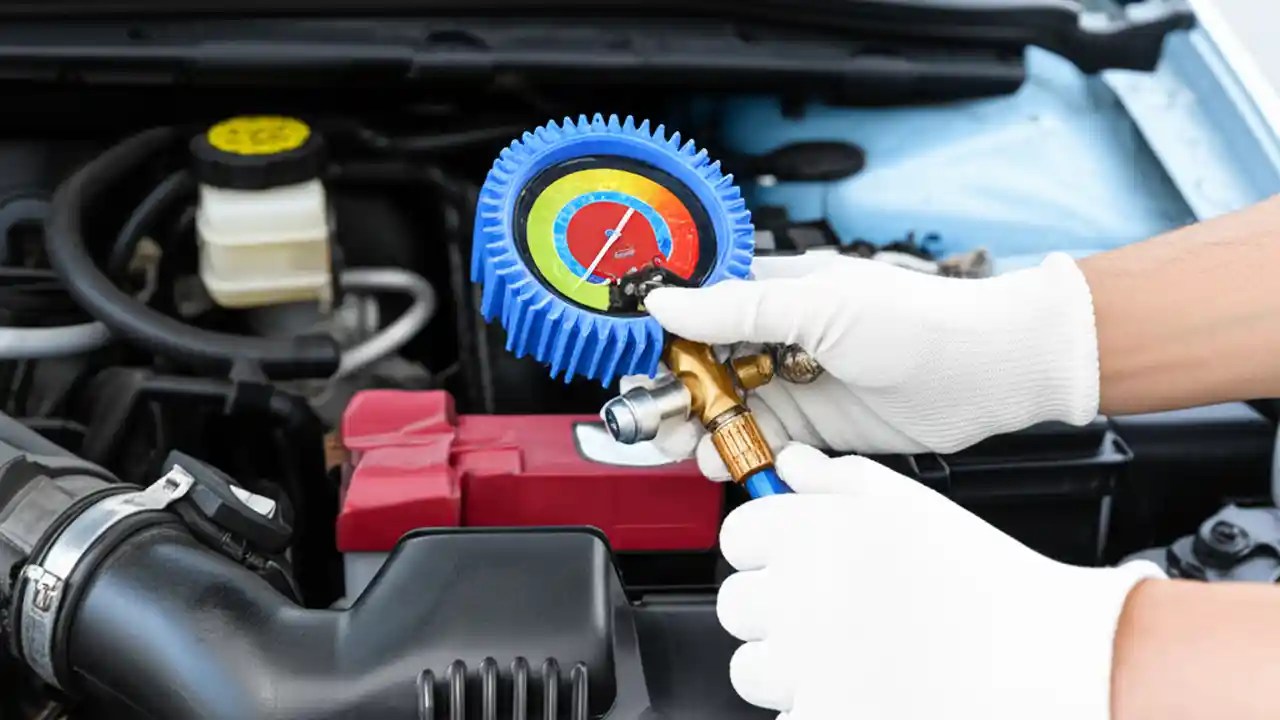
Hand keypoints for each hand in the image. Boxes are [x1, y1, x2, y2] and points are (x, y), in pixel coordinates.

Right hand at [630, 251, 1099, 479]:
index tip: (636, 367)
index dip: (661, 341)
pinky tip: (724, 460)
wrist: (988, 373)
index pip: (697, 314)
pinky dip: (736, 454)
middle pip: (702, 369)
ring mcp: (795, 384)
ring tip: (684, 446)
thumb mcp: (820, 306)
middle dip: (673, 395)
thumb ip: (739, 308)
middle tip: (651, 419)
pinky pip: (760, 443)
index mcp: (774, 295)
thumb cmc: (918, 321)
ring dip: (698, 430)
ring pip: (726, 411)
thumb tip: (665, 302)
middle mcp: (777, 337)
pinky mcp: (815, 427)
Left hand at [718, 444, 1163, 719]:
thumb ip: (835, 477)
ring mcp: (800, 668)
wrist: (1044, 660)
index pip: (738, 536)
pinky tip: (864, 693)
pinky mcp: (819, 719)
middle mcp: (791, 596)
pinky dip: (815, 711)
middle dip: (775, 610)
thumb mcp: (910, 502)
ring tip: (852, 658)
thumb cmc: (985, 580)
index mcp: (805, 533)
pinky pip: (786, 718)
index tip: (794, 558)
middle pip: (737, 604)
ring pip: (752, 669)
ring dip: (787, 668)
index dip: (767, 548)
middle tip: (832, 614)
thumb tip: (786, 464)